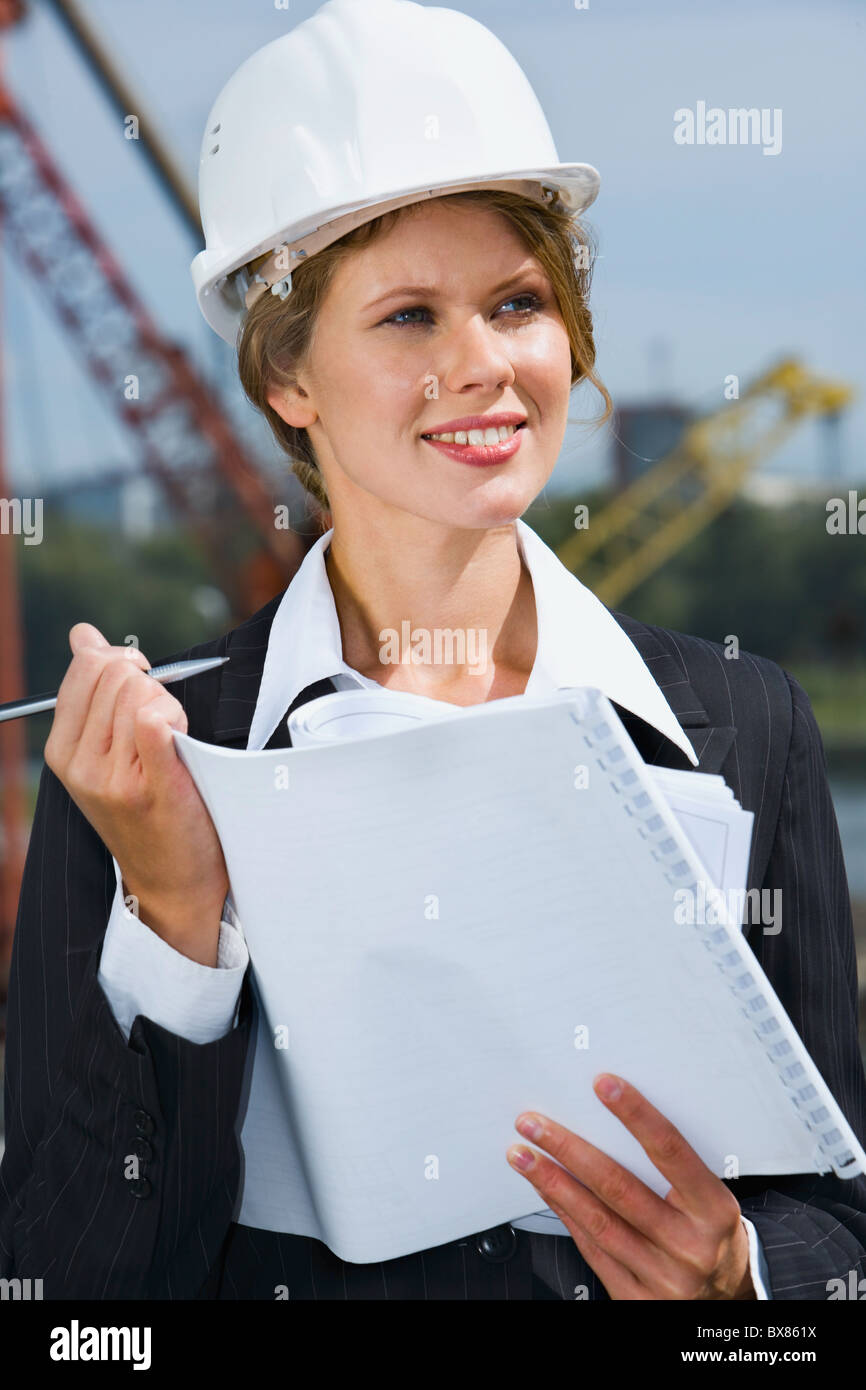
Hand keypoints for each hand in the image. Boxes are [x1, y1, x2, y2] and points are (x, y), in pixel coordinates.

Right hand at [44, 623, 228, 964]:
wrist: (171, 880)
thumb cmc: (144, 809)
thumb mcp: (104, 752)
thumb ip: (92, 690)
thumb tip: (83, 633)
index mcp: (63, 750)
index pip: (89, 668)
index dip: (126, 663)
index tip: (146, 683)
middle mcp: (81, 764)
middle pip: (119, 675)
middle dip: (150, 684)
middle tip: (163, 722)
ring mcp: (114, 778)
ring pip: (144, 694)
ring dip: (170, 706)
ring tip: (172, 744)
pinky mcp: (154, 788)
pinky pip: (156, 726)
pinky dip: (169, 720)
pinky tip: (176, 738)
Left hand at [506, 1073, 754, 1299]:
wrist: (726, 1299)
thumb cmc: (712, 1235)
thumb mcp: (710, 1197)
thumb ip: (671, 1166)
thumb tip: (613, 1118)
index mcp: (712, 1210)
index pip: (670, 1152)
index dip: (636, 1115)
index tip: (604, 1085)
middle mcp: (688, 1245)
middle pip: (618, 1187)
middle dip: (569, 1150)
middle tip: (535, 1124)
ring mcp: (661, 1276)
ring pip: (596, 1221)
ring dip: (553, 1183)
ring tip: (524, 1156)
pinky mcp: (635, 1297)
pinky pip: (591, 1249)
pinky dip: (564, 1215)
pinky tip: (547, 1191)